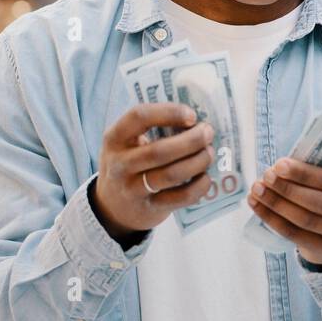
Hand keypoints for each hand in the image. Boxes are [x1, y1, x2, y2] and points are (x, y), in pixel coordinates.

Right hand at [92, 103, 214, 242]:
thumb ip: (150, 129)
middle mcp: (120, 164)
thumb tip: (196, 123)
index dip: (168, 112)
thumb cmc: (128, 163)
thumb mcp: (126, 142)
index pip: (138, 118)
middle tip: (208, 133)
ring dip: (198, 162)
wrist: (112, 206)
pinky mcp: (150, 208)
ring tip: (209, 153)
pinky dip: (199, 186)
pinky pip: (181, 197)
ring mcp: (133, 189)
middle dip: (191, 140)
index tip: (192, 115)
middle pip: (160, 151)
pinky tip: (205, 177)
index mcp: (114, 139)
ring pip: (172, 174)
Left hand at [248, 157, 321, 266]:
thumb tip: (282, 165)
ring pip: (306, 220)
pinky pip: (295, 235)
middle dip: (289, 188)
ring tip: (257, 189)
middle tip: (266, 176)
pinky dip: (272, 219)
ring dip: (277, 203)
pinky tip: (257, 205)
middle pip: (320, 202)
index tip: (279, 164)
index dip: (306, 174)